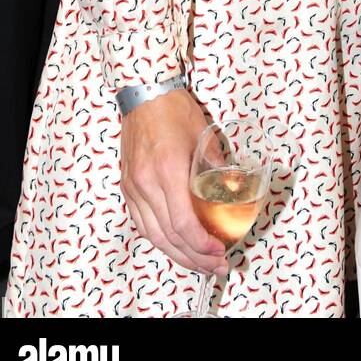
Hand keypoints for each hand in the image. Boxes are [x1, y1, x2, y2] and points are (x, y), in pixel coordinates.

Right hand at [121, 88, 226, 276]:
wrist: (144, 94)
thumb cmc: (175, 110)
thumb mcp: (204, 135)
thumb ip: (217, 166)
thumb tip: (233, 190)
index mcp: (168, 170)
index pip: (182, 222)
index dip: (200, 244)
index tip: (219, 251)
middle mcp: (147, 183)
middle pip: (168, 236)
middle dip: (193, 257)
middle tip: (215, 266)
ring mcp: (133, 187)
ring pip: (153, 235)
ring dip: (176, 254)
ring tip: (198, 264)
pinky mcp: (127, 187)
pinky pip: (142, 223)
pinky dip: (159, 239)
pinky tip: (175, 246)